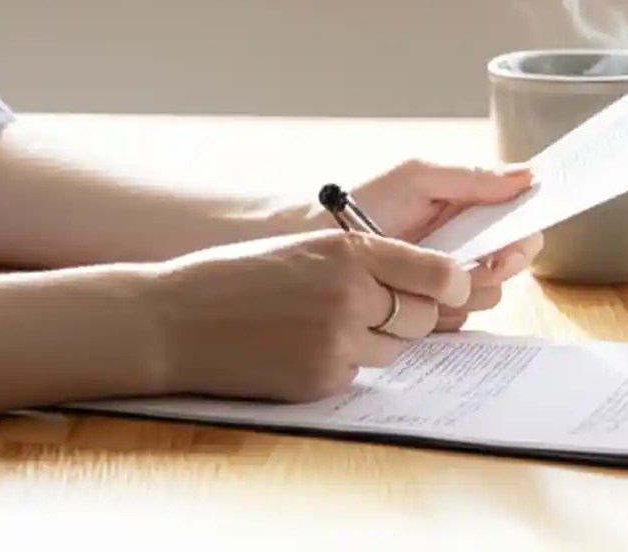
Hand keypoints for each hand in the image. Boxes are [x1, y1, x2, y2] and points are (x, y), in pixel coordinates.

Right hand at [153, 231, 469, 401]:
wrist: (174, 319)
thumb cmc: (235, 277)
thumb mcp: (303, 249)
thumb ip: (363, 261)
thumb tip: (430, 282)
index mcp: (349, 250)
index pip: (440, 272)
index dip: (453, 284)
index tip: (452, 288)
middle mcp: (351, 293)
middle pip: (423, 316)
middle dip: (407, 316)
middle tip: (374, 309)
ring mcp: (337, 340)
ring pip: (394, 350)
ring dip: (371, 341)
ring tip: (318, 324)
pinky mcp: (321, 378)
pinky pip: (357, 374)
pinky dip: (338, 364)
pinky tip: (297, 348)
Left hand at [329, 160, 542, 331]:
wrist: (315, 241)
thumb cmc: (363, 203)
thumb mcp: (417, 178)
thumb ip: (471, 178)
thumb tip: (529, 175)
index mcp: (469, 213)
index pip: (520, 230)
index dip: (523, 239)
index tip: (513, 245)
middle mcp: (464, 249)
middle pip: (509, 269)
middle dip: (495, 268)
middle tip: (469, 265)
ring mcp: (445, 283)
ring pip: (486, 298)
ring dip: (467, 290)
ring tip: (430, 276)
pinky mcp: (427, 311)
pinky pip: (455, 320)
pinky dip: (443, 310)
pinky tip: (415, 296)